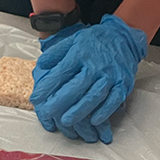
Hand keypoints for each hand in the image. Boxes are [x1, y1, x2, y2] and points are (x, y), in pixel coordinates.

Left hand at [30, 14, 147, 143]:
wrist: (124, 38)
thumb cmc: (93, 42)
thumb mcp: (72, 40)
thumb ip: (55, 53)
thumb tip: (40, 66)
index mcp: (80, 54)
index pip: (61, 72)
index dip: (47, 87)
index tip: (35, 99)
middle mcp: (95, 65)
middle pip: (77, 86)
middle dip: (61, 101)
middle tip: (48, 113)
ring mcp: (111, 75)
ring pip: (94, 95)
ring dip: (81, 110)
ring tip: (66, 121)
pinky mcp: (123, 84)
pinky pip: (115, 100)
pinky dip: (105, 111)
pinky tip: (94, 121)